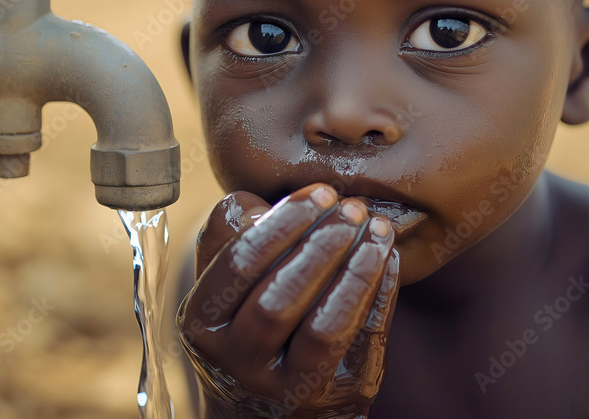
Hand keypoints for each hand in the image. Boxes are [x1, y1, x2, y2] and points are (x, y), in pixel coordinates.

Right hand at [177, 184, 400, 418]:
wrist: (267, 408)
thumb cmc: (247, 321)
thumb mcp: (224, 283)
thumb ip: (232, 237)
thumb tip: (265, 204)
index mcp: (202, 324)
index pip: (239, 265)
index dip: (283, 223)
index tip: (319, 191)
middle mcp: (237, 364)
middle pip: (278, 300)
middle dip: (321, 246)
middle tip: (353, 208)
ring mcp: (286, 389)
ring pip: (324, 329)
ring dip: (356, 271)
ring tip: (377, 230)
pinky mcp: (335, 399)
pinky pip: (363, 343)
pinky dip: (380, 295)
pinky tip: (386, 258)